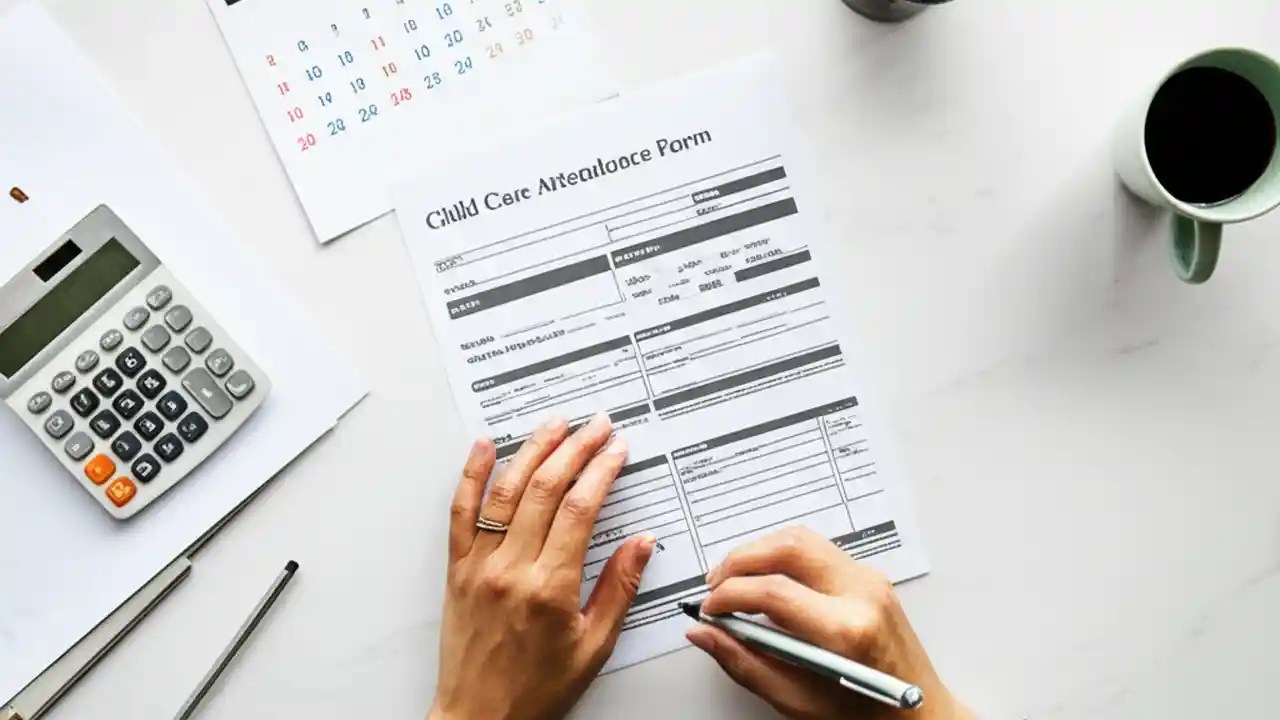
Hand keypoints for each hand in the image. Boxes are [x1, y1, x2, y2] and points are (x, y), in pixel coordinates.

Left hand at [429, 414, 656, 719]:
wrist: (478, 719)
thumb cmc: (535, 690)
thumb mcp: (593, 647)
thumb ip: (618, 589)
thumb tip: (642, 543)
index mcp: (549, 588)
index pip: (578, 510)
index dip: (601, 471)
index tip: (616, 450)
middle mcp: (510, 569)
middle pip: (544, 489)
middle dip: (574, 449)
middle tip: (595, 426)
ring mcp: (479, 565)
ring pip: (505, 491)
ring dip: (532, 450)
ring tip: (554, 424)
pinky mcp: (457, 569)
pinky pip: (461, 513)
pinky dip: (472, 475)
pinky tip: (484, 447)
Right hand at [687, 527, 970, 719]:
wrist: (920, 716)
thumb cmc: (866, 716)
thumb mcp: (797, 700)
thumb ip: (744, 663)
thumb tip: (704, 634)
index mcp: (847, 631)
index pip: (774, 592)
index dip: (730, 595)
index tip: (710, 609)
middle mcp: (863, 594)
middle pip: (789, 548)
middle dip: (741, 559)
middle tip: (716, 585)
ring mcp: (870, 580)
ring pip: (802, 539)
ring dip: (761, 552)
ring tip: (735, 579)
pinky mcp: (869, 577)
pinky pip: (818, 550)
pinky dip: (783, 558)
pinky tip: (767, 581)